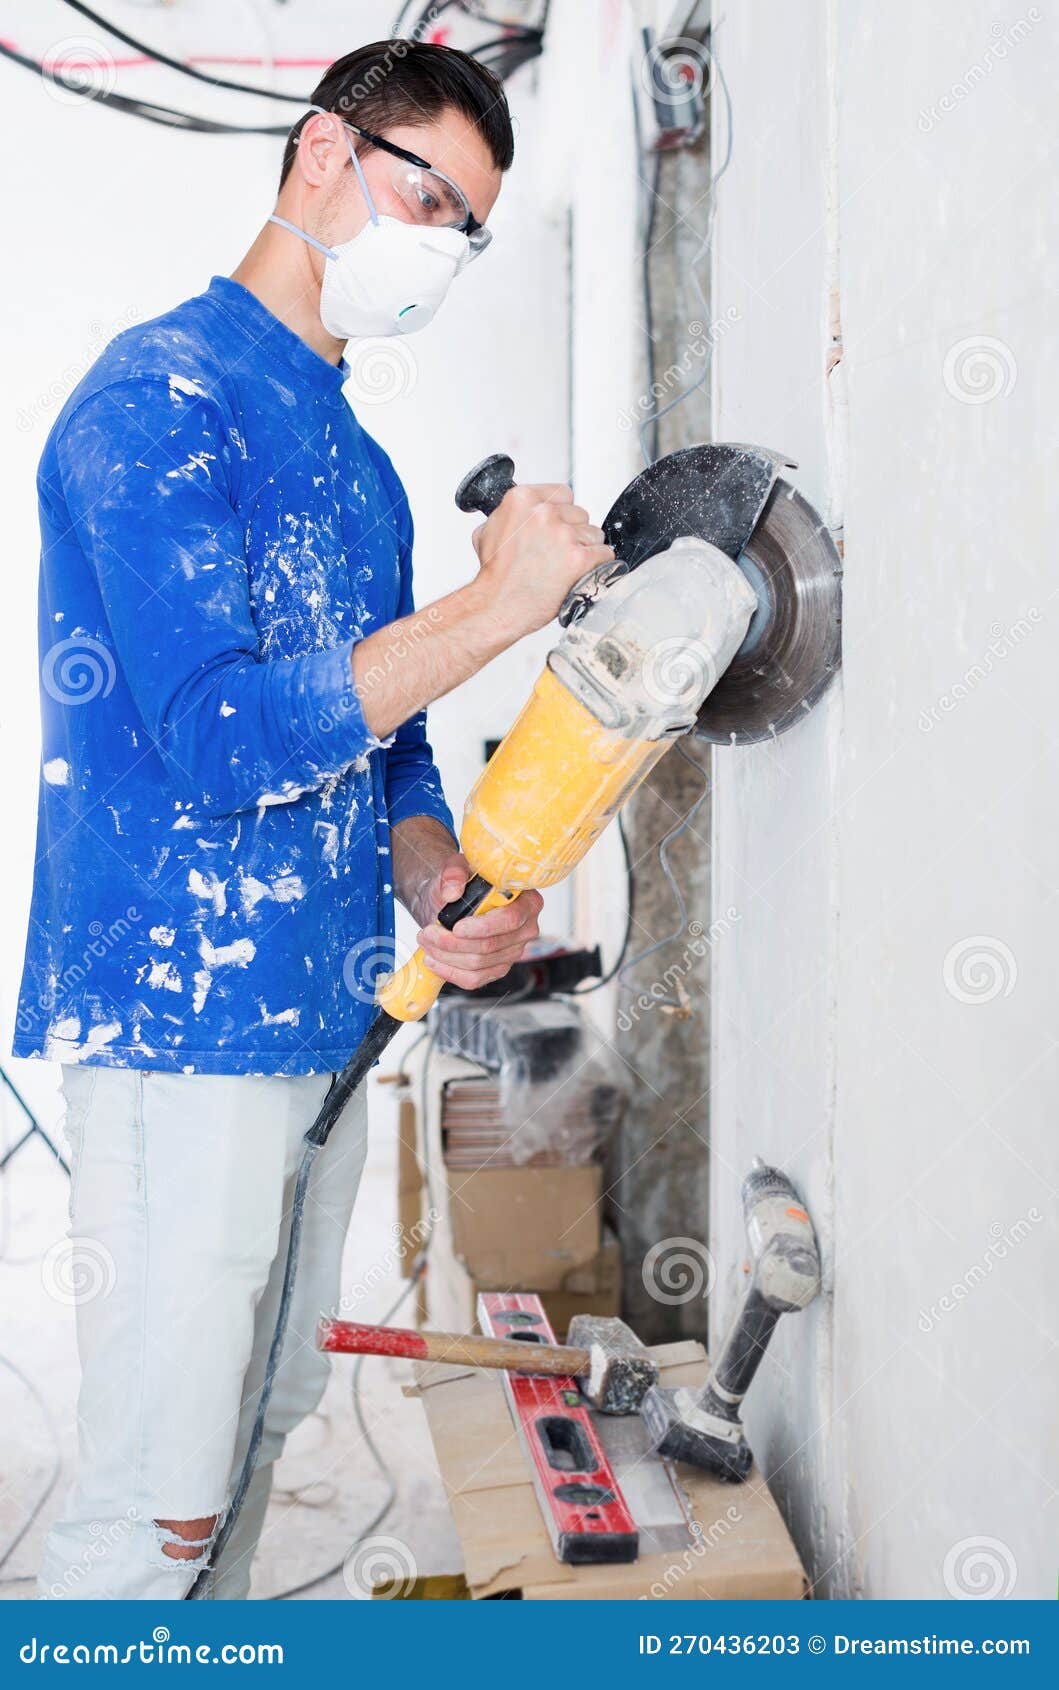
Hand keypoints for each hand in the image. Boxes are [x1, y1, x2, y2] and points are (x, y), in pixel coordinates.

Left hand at [416, 853, 543, 991]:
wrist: (453, 900)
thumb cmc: (463, 883)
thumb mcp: (457, 867)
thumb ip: (454, 873)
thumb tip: (452, 892)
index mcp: (526, 900)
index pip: (511, 919)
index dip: (484, 926)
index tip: (457, 927)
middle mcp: (525, 928)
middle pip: (491, 945)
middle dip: (454, 942)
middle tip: (428, 932)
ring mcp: (513, 952)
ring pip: (479, 964)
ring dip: (446, 956)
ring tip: (426, 942)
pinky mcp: (498, 968)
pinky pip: (475, 979)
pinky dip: (450, 972)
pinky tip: (434, 960)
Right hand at [470, 483, 614, 639]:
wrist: (498, 605)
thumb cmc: (494, 574)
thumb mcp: (487, 531)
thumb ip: (510, 514)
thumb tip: (524, 512)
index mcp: (522, 499)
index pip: (563, 494)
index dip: (562, 513)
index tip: (557, 526)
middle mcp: (545, 513)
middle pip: (581, 514)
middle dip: (573, 532)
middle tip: (557, 553)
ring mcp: (564, 535)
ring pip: (594, 534)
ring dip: (585, 549)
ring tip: (565, 566)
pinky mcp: (580, 558)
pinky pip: (605, 554)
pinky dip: (597, 565)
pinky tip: (579, 574)